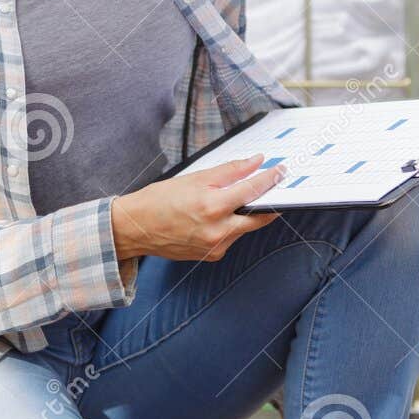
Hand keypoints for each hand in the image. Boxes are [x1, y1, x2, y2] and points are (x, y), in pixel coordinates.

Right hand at [110, 154, 285, 261]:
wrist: (136, 228)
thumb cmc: (160, 199)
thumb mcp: (195, 178)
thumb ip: (230, 171)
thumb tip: (255, 162)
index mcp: (212, 207)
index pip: (252, 190)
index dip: (270, 179)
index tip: (281, 171)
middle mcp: (217, 231)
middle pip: (259, 217)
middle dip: (269, 203)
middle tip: (275, 190)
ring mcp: (215, 247)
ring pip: (245, 229)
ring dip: (246, 215)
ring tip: (231, 201)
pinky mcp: (212, 256)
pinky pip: (231, 238)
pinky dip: (231, 226)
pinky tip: (216, 217)